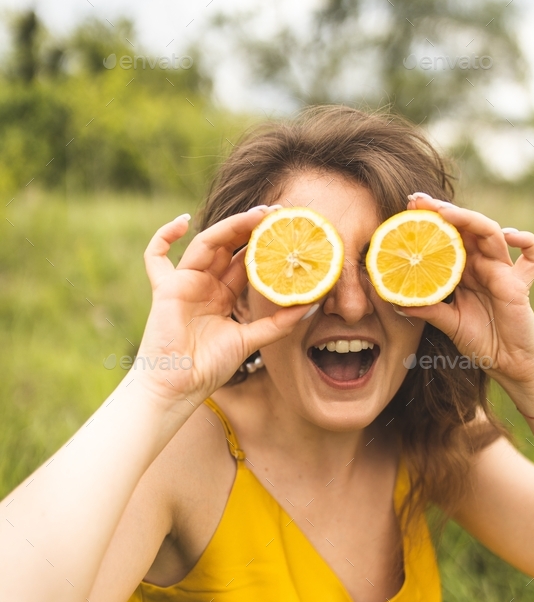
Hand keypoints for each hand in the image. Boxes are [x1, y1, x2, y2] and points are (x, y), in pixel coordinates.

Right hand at [134, 208, 312, 404]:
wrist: (180, 387)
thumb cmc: (210, 367)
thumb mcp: (250, 340)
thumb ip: (278, 324)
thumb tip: (309, 305)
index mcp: (223, 294)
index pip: (246, 260)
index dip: (265, 244)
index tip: (287, 230)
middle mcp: (205, 284)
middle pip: (229, 246)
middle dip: (251, 228)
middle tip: (277, 214)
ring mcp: (184, 283)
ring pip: (207, 243)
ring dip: (230, 226)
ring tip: (256, 215)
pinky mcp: (166, 288)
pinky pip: (156, 256)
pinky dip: (163, 235)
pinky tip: (181, 220)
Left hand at [397, 193, 533, 388]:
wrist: (510, 364)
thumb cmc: (482, 342)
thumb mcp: (448, 323)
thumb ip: (428, 311)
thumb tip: (396, 303)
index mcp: (464, 271)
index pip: (447, 237)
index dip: (430, 222)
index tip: (407, 208)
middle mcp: (483, 265)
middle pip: (466, 228)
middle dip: (443, 211)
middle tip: (418, 200)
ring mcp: (502, 271)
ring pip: (490, 233)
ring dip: (468, 218)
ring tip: (445, 212)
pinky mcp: (519, 284)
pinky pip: (532, 256)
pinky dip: (525, 240)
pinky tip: (508, 235)